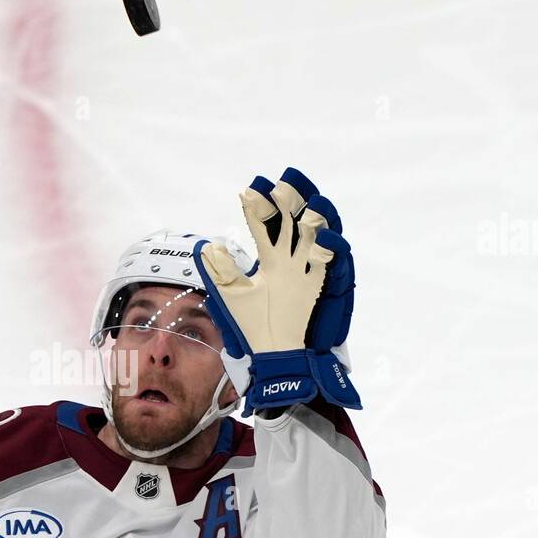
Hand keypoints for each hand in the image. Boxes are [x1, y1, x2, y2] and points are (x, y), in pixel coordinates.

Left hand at [193, 166, 359, 413]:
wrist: (276, 353)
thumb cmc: (254, 324)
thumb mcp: (232, 295)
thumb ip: (222, 271)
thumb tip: (206, 247)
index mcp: (271, 259)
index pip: (265, 226)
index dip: (258, 208)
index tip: (248, 189)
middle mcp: (291, 260)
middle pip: (293, 223)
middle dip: (290, 203)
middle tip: (280, 185)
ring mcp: (307, 271)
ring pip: (317, 237)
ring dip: (316, 220)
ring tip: (309, 205)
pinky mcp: (320, 288)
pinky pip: (331, 266)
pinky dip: (330, 252)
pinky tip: (322, 240)